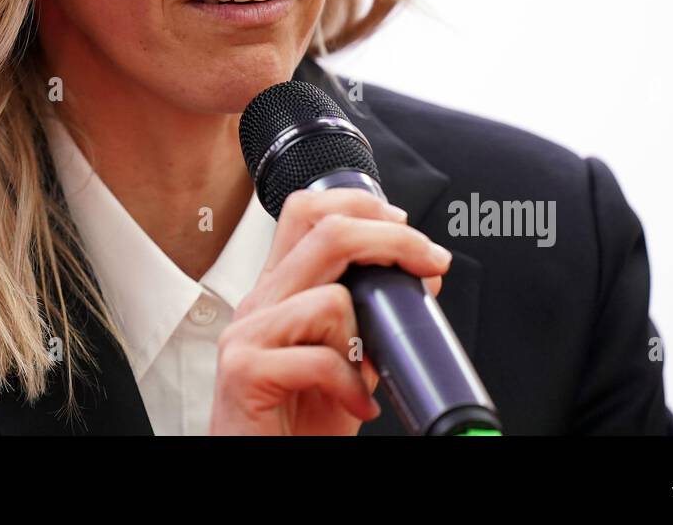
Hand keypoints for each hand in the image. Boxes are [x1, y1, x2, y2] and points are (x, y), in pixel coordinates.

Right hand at [208, 187, 451, 434]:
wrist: (257, 465)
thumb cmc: (298, 419)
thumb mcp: (344, 358)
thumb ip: (369, 316)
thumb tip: (422, 275)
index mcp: (280, 289)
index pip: (307, 212)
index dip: (361, 206)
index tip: (407, 228)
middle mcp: (259, 301)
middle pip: (324, 232)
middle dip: (391, 240)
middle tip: (427, 262)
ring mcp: (247, 334)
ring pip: (330, 298)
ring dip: (365, 337)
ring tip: (365, 371)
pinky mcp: (246, 372)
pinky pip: (320, 358)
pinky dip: (351, 385)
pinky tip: (356, 405)